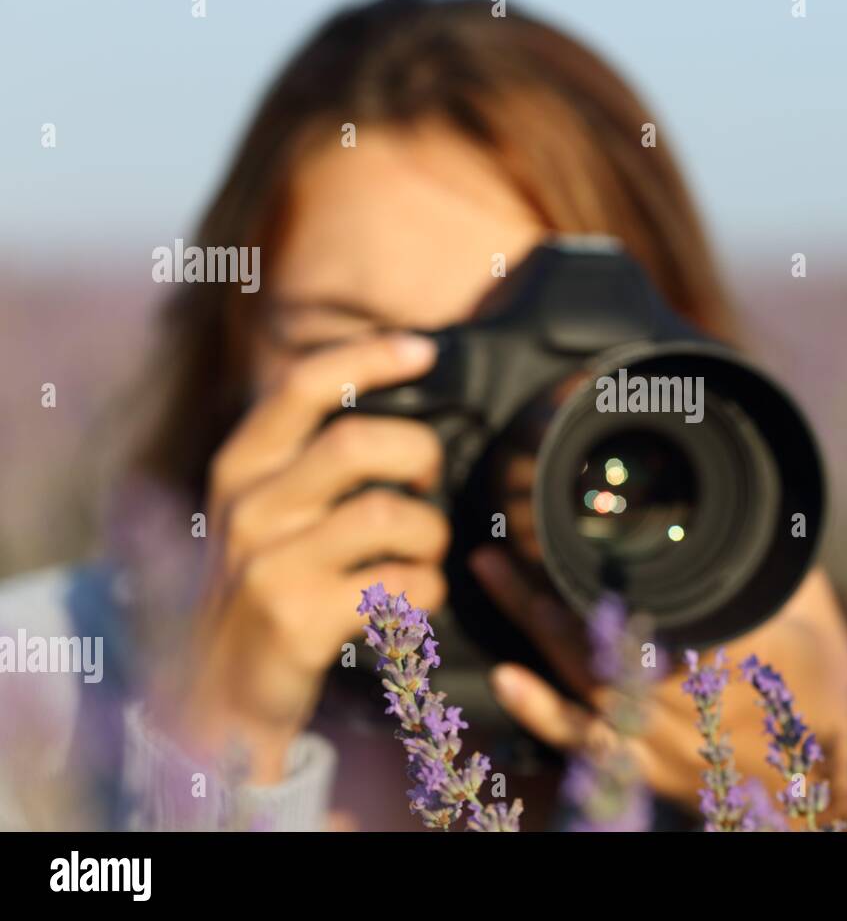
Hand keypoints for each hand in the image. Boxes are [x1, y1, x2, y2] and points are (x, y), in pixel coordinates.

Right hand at [160, 332, 448, 782]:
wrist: (219, 696)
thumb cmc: (267, 587)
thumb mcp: (265, 513)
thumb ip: (310, 461)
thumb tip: (394, 401)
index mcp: (241, 466)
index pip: (302, 385)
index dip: (369, 357)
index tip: (424, 348)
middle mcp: (248, 506)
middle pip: (356, 442)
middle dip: (419, 454)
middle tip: (430, 482)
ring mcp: (269, 564)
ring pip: (387, 515)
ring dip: (430, 532)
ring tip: (425, 553)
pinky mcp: (298, 618)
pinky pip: (399, 583)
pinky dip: (427, 588)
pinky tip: (416, 598)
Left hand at [470, 547, 846, 826]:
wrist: (824, 778)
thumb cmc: (815, 682)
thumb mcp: (809, 614)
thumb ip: (769, 568)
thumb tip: (745, 504)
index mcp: (752, 663)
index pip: (689, 623)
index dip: (639, 595)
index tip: (595, 552)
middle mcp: (703, 712)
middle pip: (620, 650)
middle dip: (563, 596)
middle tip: (524, 546)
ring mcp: (669, 746)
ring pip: (591, 685)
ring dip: (539, 629)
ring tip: (498, 575)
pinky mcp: (646, 770)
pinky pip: (586, 743)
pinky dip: (541, 711)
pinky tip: (505, 676)